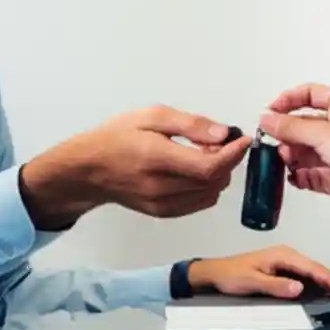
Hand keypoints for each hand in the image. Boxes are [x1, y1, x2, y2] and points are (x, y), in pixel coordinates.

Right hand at [20, 105, 250, 228]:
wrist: (87, 169)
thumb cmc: (116, 137)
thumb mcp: (151, 116)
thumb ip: (190, 124)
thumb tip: (222, 133)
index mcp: (156, 158)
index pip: (209, 166)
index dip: (233, 154)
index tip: (242, 139)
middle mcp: (160, 187)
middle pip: (214, 181)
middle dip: (227, 160)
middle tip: (219, 140)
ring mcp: (162, 204)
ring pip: (211, 193)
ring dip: (218, 174)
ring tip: (204, 154)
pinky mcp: (163, 213)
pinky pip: (199, 202)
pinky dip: (207, 186)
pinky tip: (194, 170)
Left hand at [187, 246, 329, 298]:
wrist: (216, 272)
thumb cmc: (232, 274)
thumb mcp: (252, 281)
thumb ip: (276, 285)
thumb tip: (299, 287)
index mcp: (282, 255)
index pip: (312, 267)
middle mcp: (286, 256)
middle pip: (315, 268)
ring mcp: (285, 262)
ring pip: (311, 272)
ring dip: (327, 281)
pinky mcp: (282, 270)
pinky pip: (304, 276)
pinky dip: (317, 282)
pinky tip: (324, 290)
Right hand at [259, 84, 329, 219]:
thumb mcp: (325, 133)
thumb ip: (291, 127)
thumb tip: (267, 119)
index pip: (311, 94)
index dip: (289, 99)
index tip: (271, 110)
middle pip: (304, 124)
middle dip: (287, 133)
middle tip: (273, 139)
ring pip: (303, 149)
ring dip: (291, 154)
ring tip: (286, 159)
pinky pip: (308, 172)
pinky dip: (298, 175)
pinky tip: (294, 176)